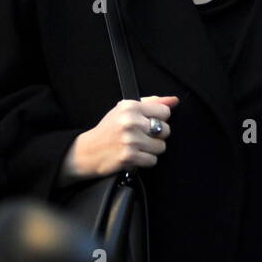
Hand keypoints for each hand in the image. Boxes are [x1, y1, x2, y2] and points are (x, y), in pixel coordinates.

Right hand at [61, 95, 178, 181]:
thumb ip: (152, 103)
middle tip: (141, 137)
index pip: (165, 112)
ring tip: (137, 147)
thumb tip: (174, 101)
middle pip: (166, 130)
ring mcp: (130, 139)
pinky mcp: (129, 156)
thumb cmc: (108, 130)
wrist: (87, 152)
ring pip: (161, 147)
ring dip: (151, 150)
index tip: (148, 124)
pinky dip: (145, 161)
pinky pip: (152, 160)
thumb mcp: (125, 110)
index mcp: (130, 106)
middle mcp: (130, 121)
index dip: (159, 119)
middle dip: (156, 136)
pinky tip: (134, 156)